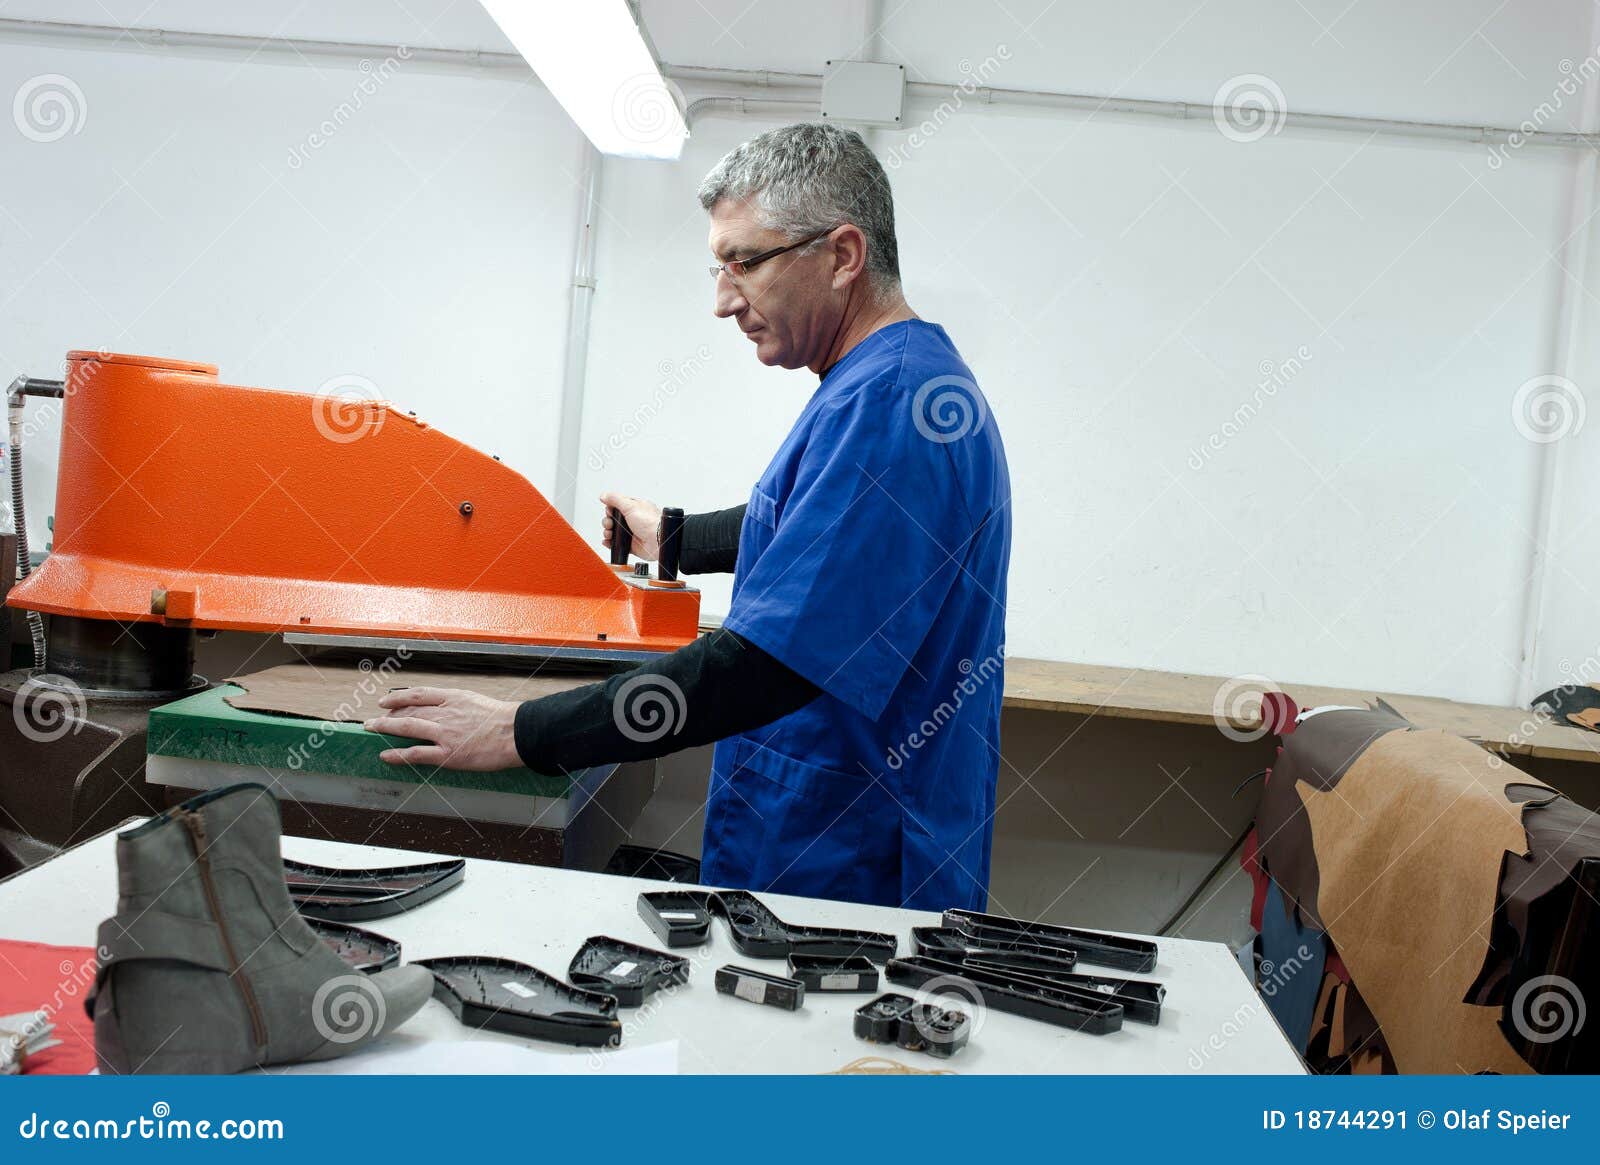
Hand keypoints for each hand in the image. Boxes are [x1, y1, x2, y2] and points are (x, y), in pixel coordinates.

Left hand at [366, 688, 521, 770]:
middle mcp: (444, 713)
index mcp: (453, 697)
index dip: (398, 697)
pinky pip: (416, 754)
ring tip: (371, 729)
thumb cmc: (503, 719)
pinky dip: (398, 754)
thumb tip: (448, 709)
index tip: (386, 700)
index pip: (419, 694)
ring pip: (407, 727)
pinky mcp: (447, 755)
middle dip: (388, 714)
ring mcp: (444, 734)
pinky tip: (385, 755)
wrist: (516, 733)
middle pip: (409, 710)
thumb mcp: (477, 701)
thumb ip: (459, 704)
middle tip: (375, 720)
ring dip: (385, 728)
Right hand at [600, 491, 661, 560]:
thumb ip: (615, 499)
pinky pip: (616, 543)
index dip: (611, 508)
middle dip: (608, 521)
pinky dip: (610, 542)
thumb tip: (604, 495)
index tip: (610, 511)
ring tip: (610, 533)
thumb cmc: (650, 523)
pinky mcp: (630, 544)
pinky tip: (608, 541)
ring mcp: (632, 532)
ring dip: (607, 531)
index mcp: (635, 507)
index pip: (618, 505)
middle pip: (613, 518)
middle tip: (610, 523)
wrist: (658, 541)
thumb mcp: (631, 506)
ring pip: (613, 531)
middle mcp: (633, 519)